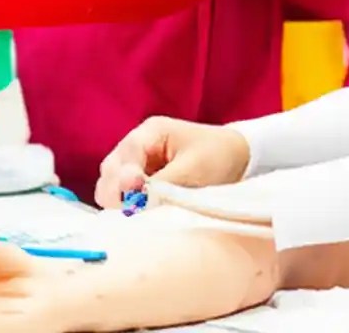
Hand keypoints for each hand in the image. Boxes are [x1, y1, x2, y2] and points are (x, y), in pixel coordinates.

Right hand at [93, 116, 250, 209]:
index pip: (125, 157)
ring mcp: (136, 164)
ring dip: (120, 201)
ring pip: (111, 184)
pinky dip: (127, 206)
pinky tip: (138, 216)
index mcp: (150, 132)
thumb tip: (136, 204)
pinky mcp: (140, 182)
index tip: (135, 200)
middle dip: (117, 193)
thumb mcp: (194, 169)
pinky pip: (122, 195)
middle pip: (110, 171)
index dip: (126, 180)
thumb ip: (163, 185)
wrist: (239, 157)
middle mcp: (136, 146)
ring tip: (135, 216)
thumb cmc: (218, 156)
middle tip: (131, 213)